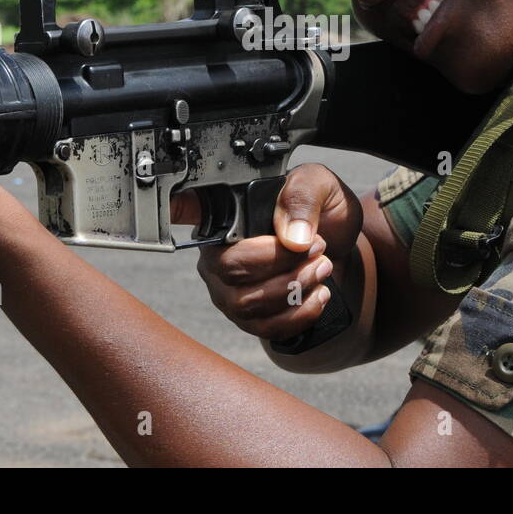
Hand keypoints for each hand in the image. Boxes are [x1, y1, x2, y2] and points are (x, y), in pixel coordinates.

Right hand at [178, 163, 363, 340]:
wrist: (339, 247)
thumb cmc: (321, 210)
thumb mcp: (318, 186)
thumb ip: (302, 198)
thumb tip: (292, 237)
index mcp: (227, 213)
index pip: (187, 207)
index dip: (176, 207)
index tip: (173, 206)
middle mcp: (218, 253)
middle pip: (229, 268)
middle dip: (280, 263)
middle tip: (317, 249)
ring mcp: (228, 289)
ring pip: (245, 303)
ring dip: (293, 289)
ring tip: (322, 268)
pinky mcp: (249, 317)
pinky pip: (264, 327)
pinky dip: (298, 314)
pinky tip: (318, 294)